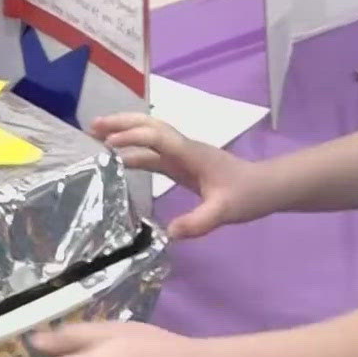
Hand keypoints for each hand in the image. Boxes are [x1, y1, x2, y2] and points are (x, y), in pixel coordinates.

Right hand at [91, 113, 262, 238]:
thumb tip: (169, 233)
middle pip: (149, 126)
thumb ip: (200, 221)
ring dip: (125, 134)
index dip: (133, 137)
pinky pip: (154, 154)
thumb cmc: (247, 195)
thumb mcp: (225, 211)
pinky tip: (120, 161)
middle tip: (92, 126)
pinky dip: (134, 152)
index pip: (158, 137)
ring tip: (96, 137)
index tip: (108, 145)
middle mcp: (184, 149)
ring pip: (150, 137)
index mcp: (191, 153)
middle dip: (121, 123)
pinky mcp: (183, 166)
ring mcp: (183, 156)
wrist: (265, 188)